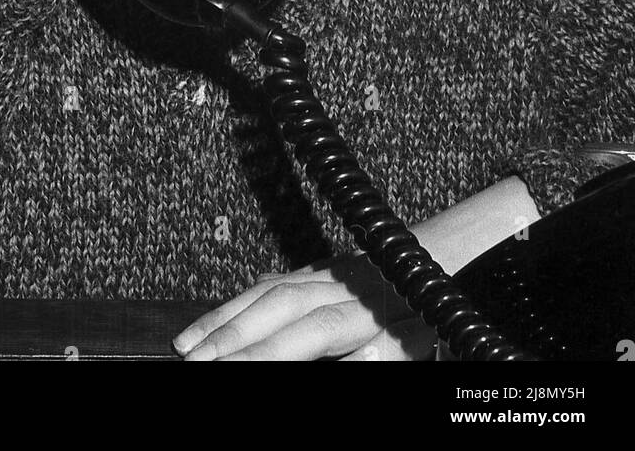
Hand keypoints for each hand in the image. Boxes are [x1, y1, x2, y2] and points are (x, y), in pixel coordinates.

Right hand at [172, 254, 436, 361]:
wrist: (444, 277)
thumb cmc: (426, 327)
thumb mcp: (407, 355)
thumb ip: (369, 358)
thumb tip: (323, 354)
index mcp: (372, 313)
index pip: (308, 331)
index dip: (262, 350)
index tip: (221, 366)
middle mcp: (348, 287)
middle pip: (280, 304)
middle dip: (231, 332)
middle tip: (191, 357)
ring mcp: (334, 273)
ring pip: (272, 288)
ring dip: (227, 315)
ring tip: (190, 341)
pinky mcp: (325, 268)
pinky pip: (278, 278)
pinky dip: (245, 296)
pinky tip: (224, 313)